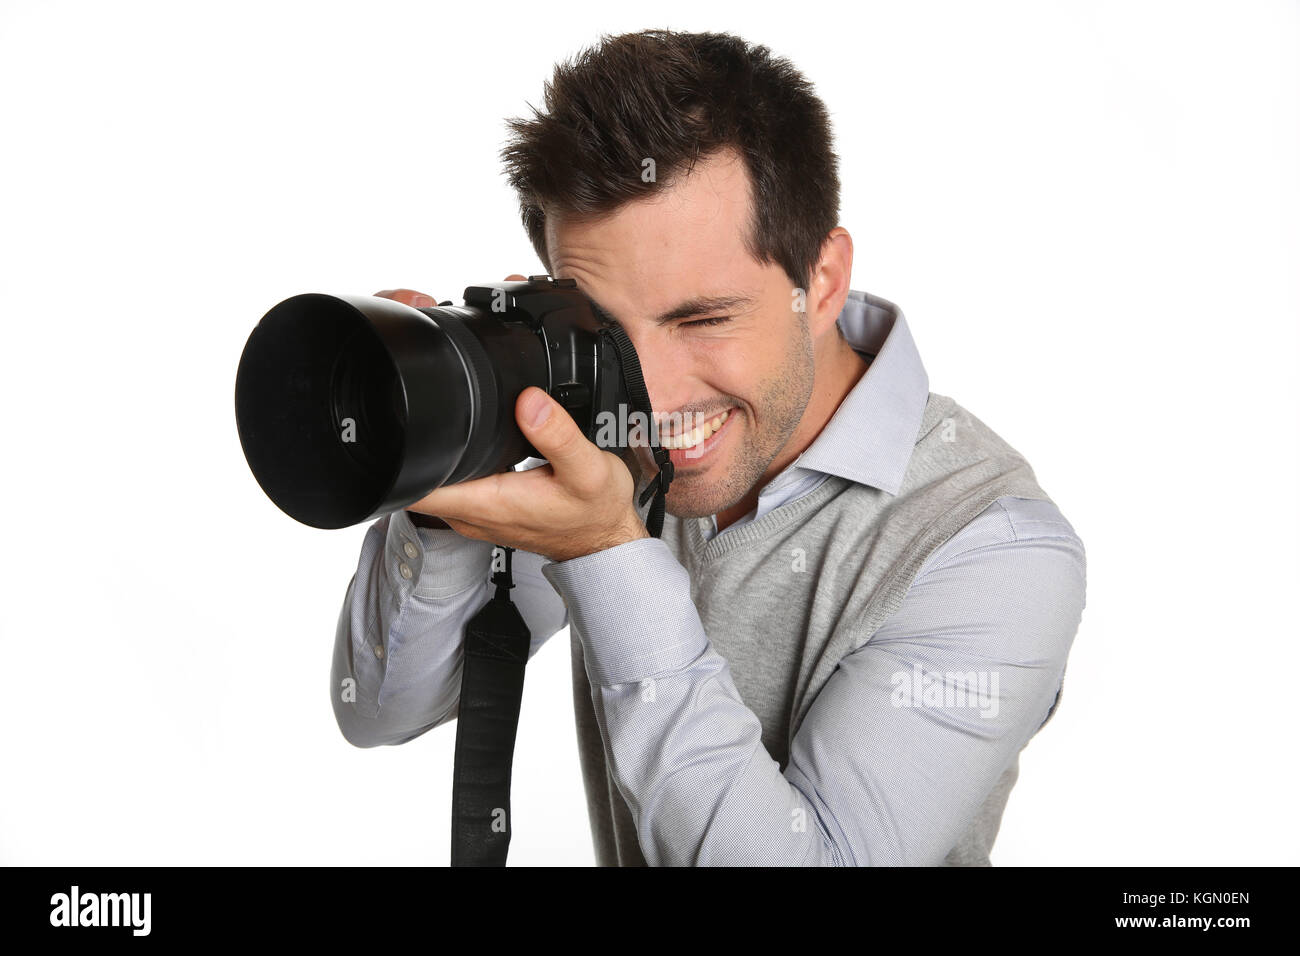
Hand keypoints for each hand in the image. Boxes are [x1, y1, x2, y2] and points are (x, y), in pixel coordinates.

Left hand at [376, 279, 651, 561]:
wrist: (607, 542)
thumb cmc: (597, 513)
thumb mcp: (588, 468)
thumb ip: (557, 433)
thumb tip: (529, 401)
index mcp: (487, 503)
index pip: (415, 488)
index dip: (400, 458)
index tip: (402, 426)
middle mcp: (473, 515)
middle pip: (416, 482)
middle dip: (413, 448)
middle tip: (425, 411)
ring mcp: (476, 516)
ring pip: (433, 485)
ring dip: (433, 458)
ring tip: (445, 425)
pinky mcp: (486, 512)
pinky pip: (453, 489)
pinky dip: (453, 468)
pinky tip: (470, 447)